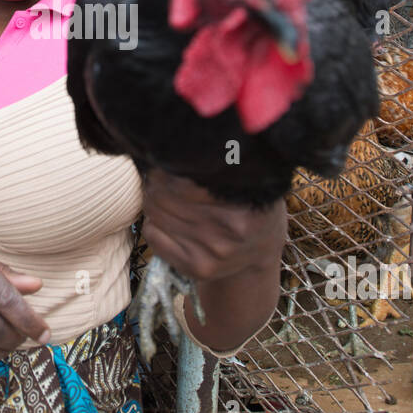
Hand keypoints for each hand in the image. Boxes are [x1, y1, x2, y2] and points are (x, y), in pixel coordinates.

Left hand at [139, 169, 285, 282]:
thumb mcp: (252, 182)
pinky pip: (154, 236)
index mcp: (242, 206)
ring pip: (157, 214)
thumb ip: (226, 165)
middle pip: (166, 197)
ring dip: (152, 199)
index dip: (167, 166)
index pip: (185, 182)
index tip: (164, 156)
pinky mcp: (196, 267)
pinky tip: (163, 217)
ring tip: (157, 191)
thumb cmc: (251, 207)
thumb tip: (182, 145)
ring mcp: (212, 253)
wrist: (261, 254)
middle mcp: (228, 232)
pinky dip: (152, 222)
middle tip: (155, 173)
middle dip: (155, 181)